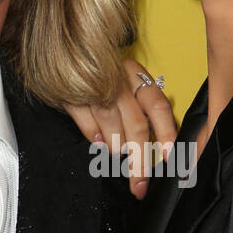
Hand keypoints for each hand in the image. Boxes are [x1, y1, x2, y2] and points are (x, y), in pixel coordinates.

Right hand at [64, 58, 177, 198]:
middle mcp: (117, 77)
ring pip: (112, 125)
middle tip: (140, 184)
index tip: (170, 158)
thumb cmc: (100, 73)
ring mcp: (93, 83)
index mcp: (136, 74)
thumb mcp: (125, 82)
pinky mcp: (70, 90)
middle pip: (136, 124)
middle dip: (140, 160)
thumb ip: (140, 108)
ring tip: (118, 153)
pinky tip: (100, 143)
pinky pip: (86, 121)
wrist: (62, 48)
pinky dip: (94, 136)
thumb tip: (160, 145)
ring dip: (117, 147)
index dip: (166, 133)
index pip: (158, 106)